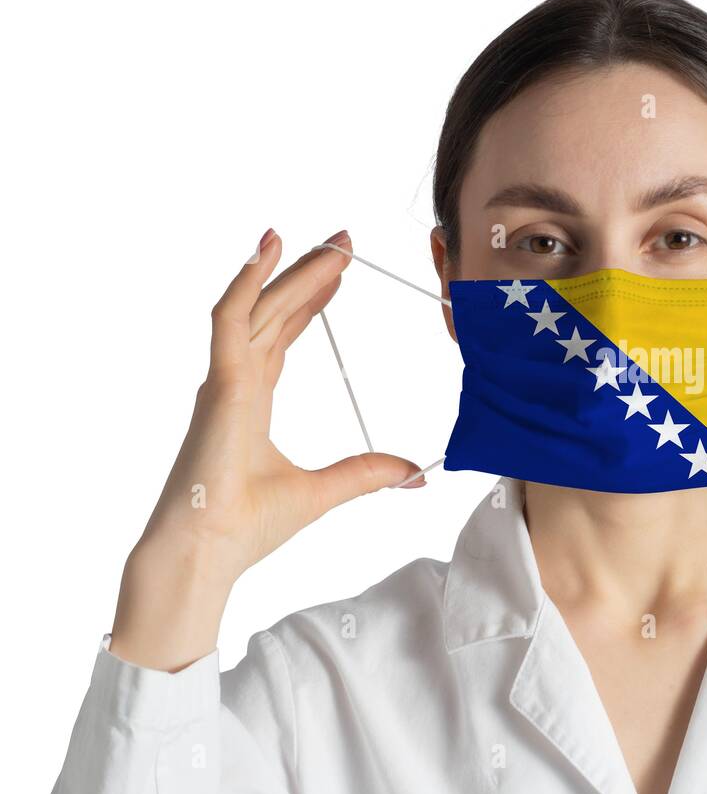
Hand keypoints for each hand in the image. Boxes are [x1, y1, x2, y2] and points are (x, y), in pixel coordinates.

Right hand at [111, 228, 425, 669]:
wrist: (204, 553)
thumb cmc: (245, 527)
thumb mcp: (323, 493)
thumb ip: (366, 474)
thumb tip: (413, 474)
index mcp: (251, 402)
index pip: (282, 336)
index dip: (309, 302)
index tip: (339, 275)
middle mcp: (235, 383)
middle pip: (274, 311)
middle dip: (308, 273)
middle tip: (345, 241)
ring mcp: (224, 381)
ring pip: (259, 306)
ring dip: (291, 269)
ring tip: (327, 240)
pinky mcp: (220, 386)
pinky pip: (230, 319)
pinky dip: (247, 281)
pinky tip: (268, 249)